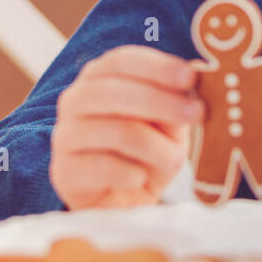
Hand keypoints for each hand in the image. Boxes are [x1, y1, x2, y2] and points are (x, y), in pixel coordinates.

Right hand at [50, 45, 204, 208]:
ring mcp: (65, 136)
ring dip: (155, 146)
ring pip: (114, 131)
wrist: (117, 201)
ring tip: (174, 159)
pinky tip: (141, 178)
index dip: (157, 67)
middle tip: (196, 113)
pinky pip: (103, 167)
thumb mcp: (168, 125)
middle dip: (159, 101)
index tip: (191, 78)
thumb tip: (196, 87)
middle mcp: (75, 101)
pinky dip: (132, 174)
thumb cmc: (145, 152)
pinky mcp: (64, 171)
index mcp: (99, 78)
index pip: (121, 61)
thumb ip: (175, 105)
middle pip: (112, 92)